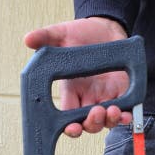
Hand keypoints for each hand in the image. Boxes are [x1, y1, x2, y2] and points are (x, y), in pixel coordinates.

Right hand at [24, 17, 131, 136]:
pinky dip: (125, 117)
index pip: (66, 116)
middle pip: (87, 123)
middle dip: (91, 124)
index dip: (69, 126)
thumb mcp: (62, 34)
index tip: (71, 128)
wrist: (106, 26)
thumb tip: (28, 39)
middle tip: (96, 112)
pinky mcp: (123, 92)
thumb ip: (45, 37)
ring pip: (106, 121)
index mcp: (71, 90)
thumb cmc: (82, 33)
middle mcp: (88, 97)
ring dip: (109, 121)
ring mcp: (106, 96)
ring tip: (112, 111)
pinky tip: (126, 115)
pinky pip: (125, 110)